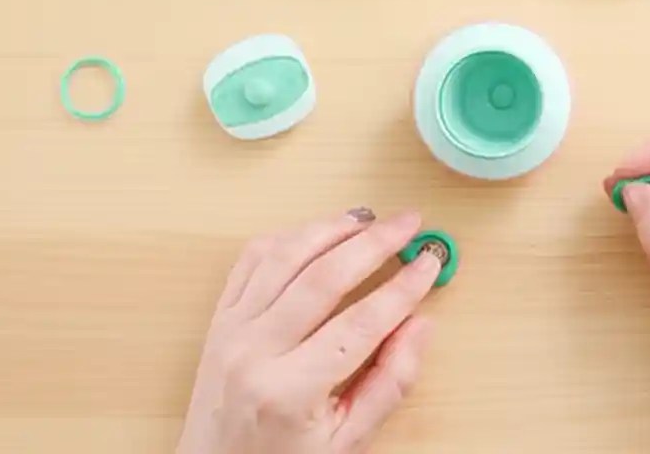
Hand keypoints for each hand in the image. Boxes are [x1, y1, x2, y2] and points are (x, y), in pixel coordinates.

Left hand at [177, 208, 439, 453]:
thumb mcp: (347, 442)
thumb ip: (389, 383)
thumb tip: (420, 325)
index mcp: (290, 392)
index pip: (362, 322)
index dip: (404, 287)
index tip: (431, 262)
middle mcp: (254, 353)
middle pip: (324, 277)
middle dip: (375, 243)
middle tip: (410, 224)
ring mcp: (231, 332)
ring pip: (285, 257)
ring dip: (331, 229)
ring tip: (369, 219)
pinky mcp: (219, 320)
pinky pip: (251, 261)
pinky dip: (287, 238)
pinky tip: (316, 232)